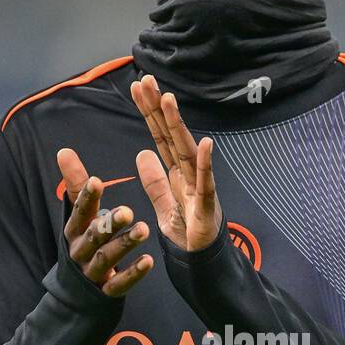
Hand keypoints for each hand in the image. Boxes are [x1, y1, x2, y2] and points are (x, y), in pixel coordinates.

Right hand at [57, 147, 152, 296]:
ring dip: (124, 244)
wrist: (76, 293)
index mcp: (73, 231)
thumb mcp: (79, 217)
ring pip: (106, 258)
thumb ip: (76, 186)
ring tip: (143, 230)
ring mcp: (92, 273)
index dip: (86, 198)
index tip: (97, 181)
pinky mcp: (106, 292)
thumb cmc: (82, 244)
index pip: (79, 212)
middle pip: (93, 237)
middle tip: (128, 211)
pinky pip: (119, 284)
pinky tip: (148, 261)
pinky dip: (133, 274)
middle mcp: (80, 251)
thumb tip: (63, 150)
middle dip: (109, 224)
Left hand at [130, 75, 221, 251]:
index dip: (149, 113)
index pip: (160, 136)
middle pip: (171, 136)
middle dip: (159, 109)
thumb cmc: (187, 233)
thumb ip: (153, 180)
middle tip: (147, 81)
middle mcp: (189, 174)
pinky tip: (203, 144)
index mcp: (176, 172)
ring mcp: (199, 187)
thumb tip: (141, 153)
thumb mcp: (162, 204)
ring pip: (186, 152)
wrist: (200, 263)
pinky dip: (205, 164)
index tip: (138, 88)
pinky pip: (206, 183)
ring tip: (168, 101)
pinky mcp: (206, 207)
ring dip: (178, 126)